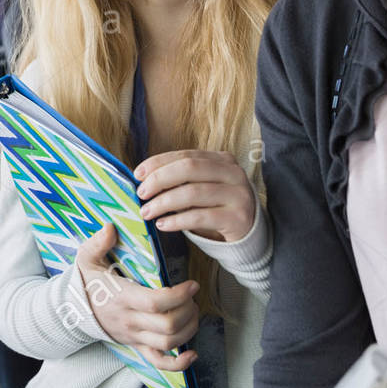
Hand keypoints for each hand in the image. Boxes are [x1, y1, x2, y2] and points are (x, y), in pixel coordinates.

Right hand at [74, 224, 198, 371]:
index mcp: (122, 298)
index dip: (179, 295)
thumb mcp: (86, 259)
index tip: (192, 284)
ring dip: (189, 330)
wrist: (72, 313)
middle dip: (188, 311)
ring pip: (169, 343)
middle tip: (193, 297)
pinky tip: (192, 353)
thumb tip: (110, 227)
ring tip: (193, 313)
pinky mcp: (137, 347)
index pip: (155, 302)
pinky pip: (159, 363)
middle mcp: (130, 321)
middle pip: (168, 325)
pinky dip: (179, 364)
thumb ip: (98, 243)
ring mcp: (134, 336)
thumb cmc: (86, 284)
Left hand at [134, 150, 255, 242]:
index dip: (158, 162)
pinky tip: (163, 225)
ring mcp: (238, 195)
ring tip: (147, 212)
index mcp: (222, 159)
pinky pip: (200, 217)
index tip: (137, 174)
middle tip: (141, 194)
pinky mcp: (238, 218)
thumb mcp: (203, 186)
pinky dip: (177, 221)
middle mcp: (233, 173)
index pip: (185, 155)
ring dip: (164, 202)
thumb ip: (181, 179)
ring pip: (193, 193)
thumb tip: (142, 179)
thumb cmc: (217, 206)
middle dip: (159, 179)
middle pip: (189, 169)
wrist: (249, 232)